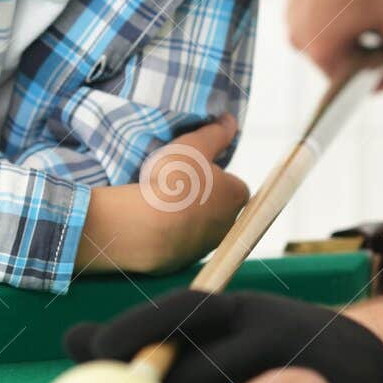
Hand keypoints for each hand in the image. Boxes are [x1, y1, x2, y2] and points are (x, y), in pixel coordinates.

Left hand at [63, 287, 382, 382]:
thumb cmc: (276, 357)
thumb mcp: (222, 338)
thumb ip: (157, 346)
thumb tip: (72, 343)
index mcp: (238, 310)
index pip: (184, 308)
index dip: (137, 326)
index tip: (90, 352)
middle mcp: (272, 330)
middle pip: (211, 359)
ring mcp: (305, 367)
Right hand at [74, 117, 248, 275]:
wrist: (145, 225)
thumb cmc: (173, 180)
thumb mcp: (194, 145)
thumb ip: (215, 133)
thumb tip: (230, 121)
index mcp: (238, 196)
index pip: (233, 184)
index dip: (213, 175)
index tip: (192, 170)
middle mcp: (229, 225)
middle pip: (218, 207)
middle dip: (201, 198)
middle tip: (175, 185)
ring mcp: (206, 247)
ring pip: (198, 227)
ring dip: (185, 217)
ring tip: (159, 203)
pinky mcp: (183, 261)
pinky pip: (178, 243)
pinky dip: (168, 234)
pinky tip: (151, 222)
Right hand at [287, 0, 382, 88]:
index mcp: (321, 53)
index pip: (350, 83)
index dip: (376, 80)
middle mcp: (299, 42)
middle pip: (339, 60)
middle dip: (364, 51)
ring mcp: (291, 20)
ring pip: (328, 37)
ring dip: (351, 31)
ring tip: (367, 7)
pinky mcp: (290, 1)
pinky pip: (317, 19)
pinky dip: (335, 14)